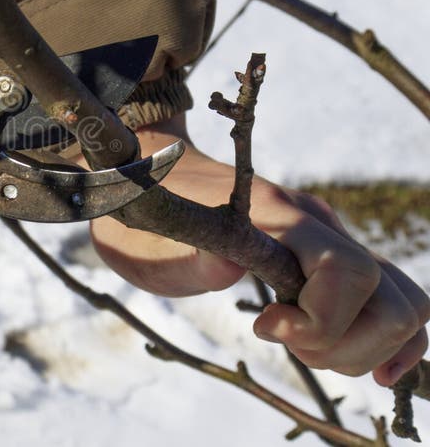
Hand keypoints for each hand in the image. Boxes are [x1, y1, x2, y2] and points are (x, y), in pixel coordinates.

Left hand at [87, 114, 429, 385]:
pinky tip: (375, 368)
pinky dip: (393, 339)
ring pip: (403, 300)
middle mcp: (316, 222)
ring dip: (367, 346)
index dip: (319, 320)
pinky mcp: (330, 257)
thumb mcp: (151, 242)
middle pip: (389, 296)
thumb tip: (225, 266)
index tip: (263, 326)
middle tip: (286, 344)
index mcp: (276, 216)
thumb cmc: (143, 215)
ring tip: (310, 350)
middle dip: (345, 344)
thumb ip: (193, 255)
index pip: (347, 272)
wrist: (146, 178)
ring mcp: (330, 238)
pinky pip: (391, 297)